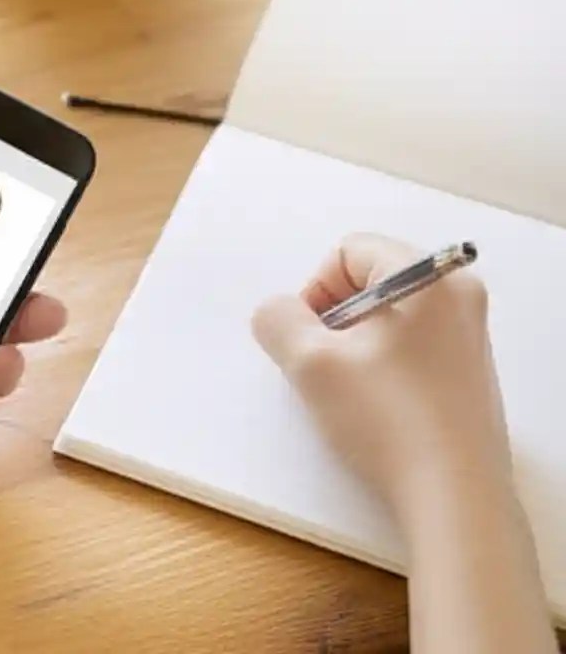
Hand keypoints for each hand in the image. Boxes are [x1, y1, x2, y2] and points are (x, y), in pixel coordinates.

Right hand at [249, 234, 513, 518]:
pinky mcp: (466, 374)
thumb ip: (277, 321)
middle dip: (333, 320)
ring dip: (353, 347)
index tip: (311, 338)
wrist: (453, 495)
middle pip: (369, 283)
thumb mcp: (310, 364)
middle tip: (326, 366)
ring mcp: (468, 337)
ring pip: (386, 319)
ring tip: (350, 393)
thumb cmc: (388, 422)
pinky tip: (375, 409)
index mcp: (431, 279)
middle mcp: (459, 297)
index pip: (349, 251)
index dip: (315, 291)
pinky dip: (380, 368)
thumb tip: (277, 312)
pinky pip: (408, 349)